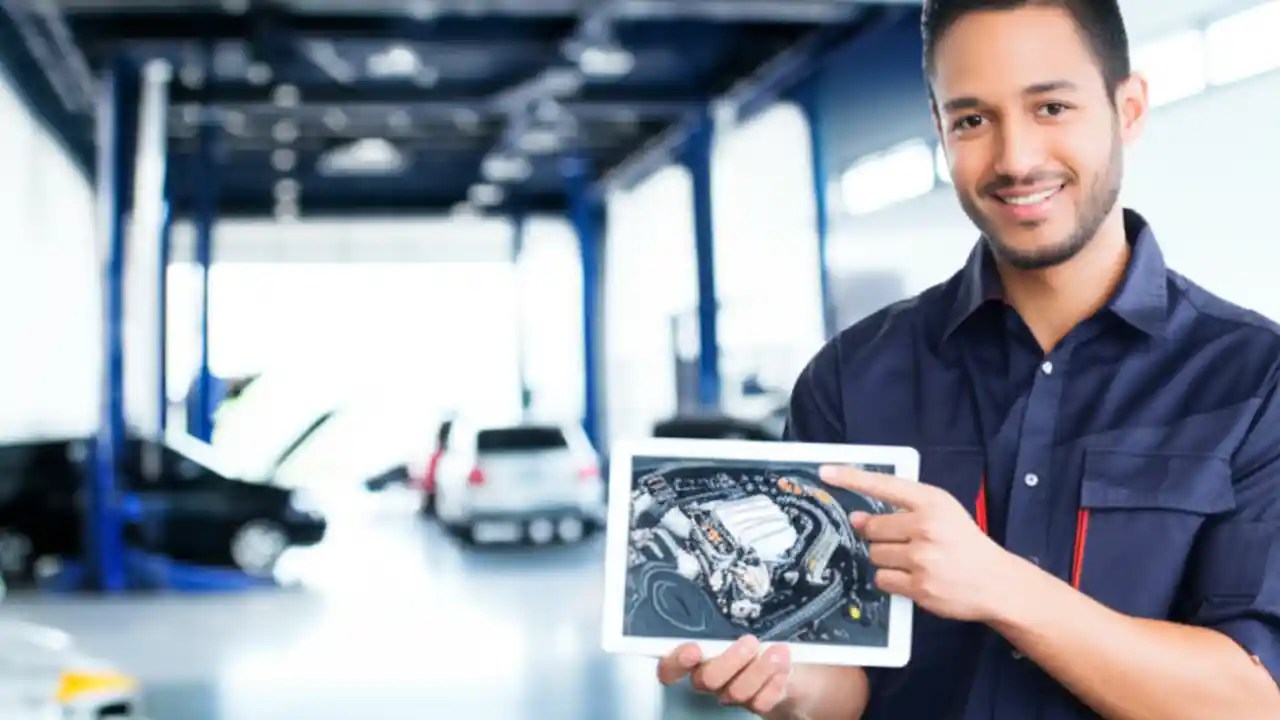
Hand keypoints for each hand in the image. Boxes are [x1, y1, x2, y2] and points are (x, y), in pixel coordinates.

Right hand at [657, 636, 792, 715]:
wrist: (784, 667)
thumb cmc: (753, 644)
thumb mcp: (736, 631)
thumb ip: (723, 631)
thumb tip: (720, 614)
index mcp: (697, 658)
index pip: (670, 667)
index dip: (675, 663)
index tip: (693, 651)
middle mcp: (709, 680)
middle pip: (707, 680)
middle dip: (730, 661)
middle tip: (750, 642)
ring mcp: (731, 694)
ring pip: (737, 692)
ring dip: (760, 669)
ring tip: (778, 652)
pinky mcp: (755, 705)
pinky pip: (761, 702)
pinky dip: (774, 682)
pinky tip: (784, 668)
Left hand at [819, 465, 1018, 622]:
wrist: (997, 582)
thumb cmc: (965, 543)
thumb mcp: (942, 512)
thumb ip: (903, 509)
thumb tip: (857, 518)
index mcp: (932, 501)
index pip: (884, 485)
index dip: (851, 478)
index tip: (826, 472)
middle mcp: (926, 526)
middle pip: (872, 527)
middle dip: (878, 535)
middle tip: (902, 542)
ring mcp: (922, 557)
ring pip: (874, 554)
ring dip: (885, 559)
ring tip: (913, 561)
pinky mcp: (919, 586)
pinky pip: (882, 579)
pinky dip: (891, 579)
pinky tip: (913, 577)